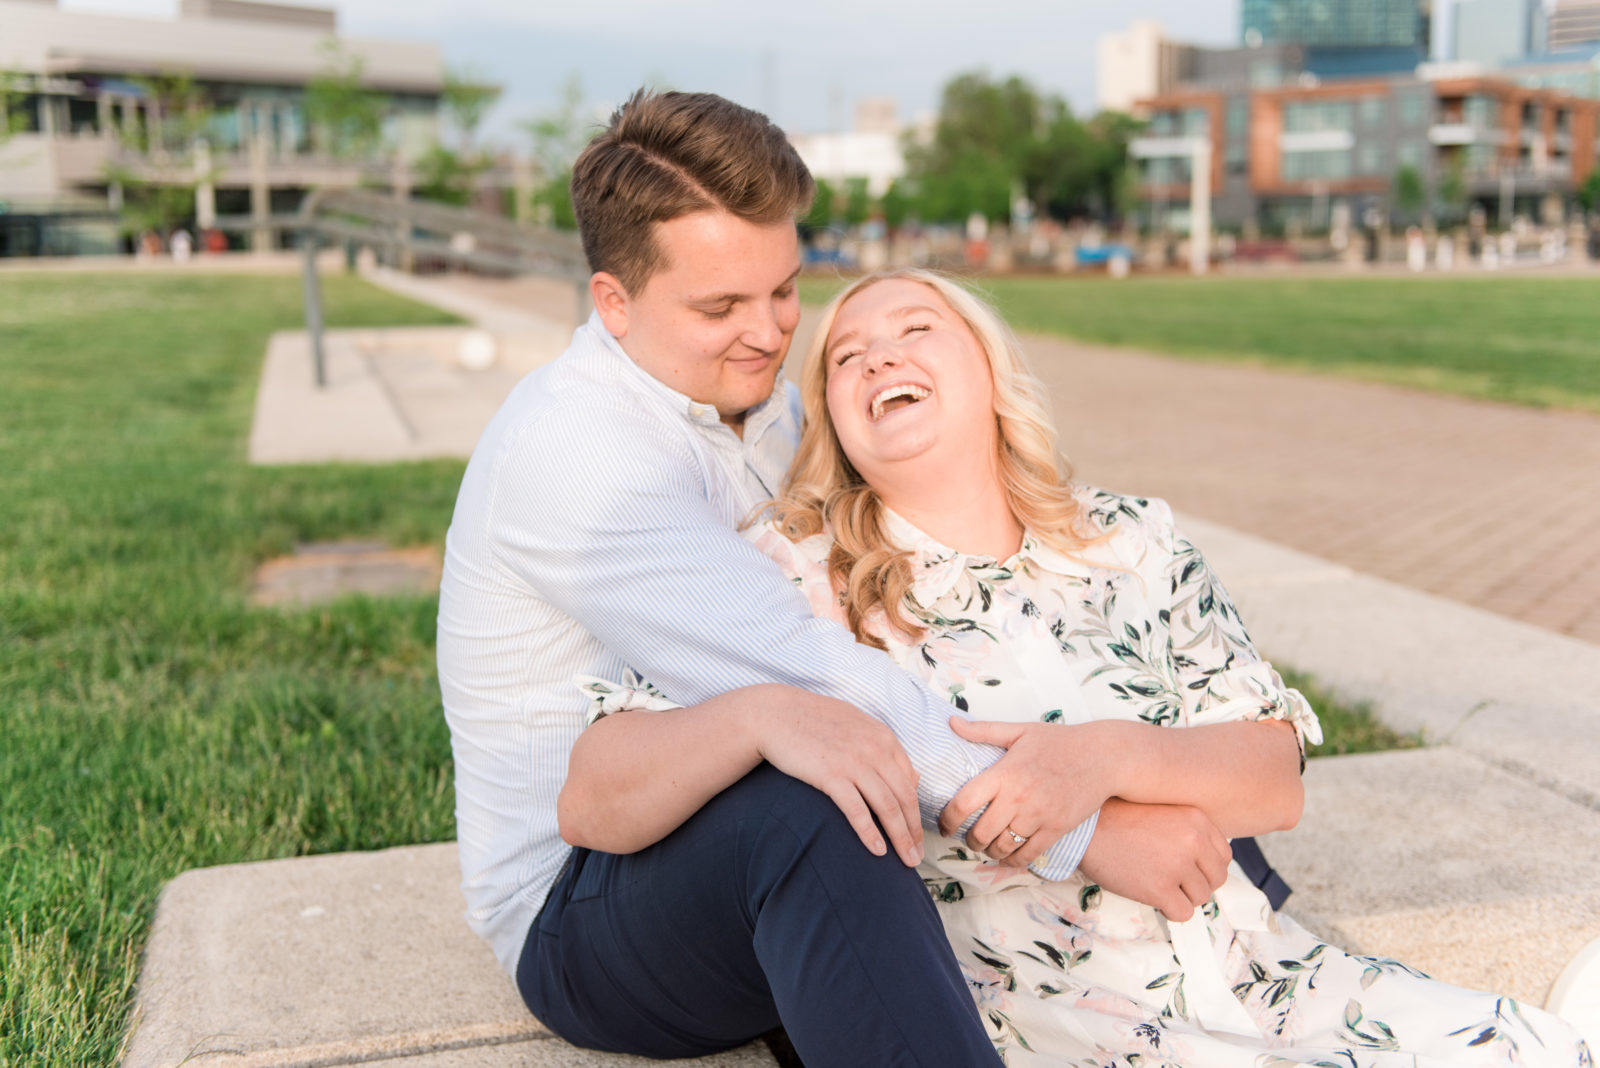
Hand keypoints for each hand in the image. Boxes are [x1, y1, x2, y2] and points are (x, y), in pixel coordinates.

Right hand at [753, 688, 923, 867]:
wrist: (777, 714)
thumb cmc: (815, 721)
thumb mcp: (857, 725)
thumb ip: (884, 748)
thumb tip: (910, 776)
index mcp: (884, 738)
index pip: (910, 782)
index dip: (916, 812)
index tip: (916, 833)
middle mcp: (875, 749)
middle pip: (904, 798)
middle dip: (914, 831)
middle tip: (918, 856)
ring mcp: (853, 762)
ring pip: (887, 807)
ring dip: (900, 838)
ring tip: (906, 861)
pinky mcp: (831, 775)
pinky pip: (857, 811)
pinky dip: (870, 834)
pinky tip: (877, 851)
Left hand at [937, 717, 1129, 869]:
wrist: (1102, 757)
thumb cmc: (1059, 742)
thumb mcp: (1019, 731)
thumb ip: (983, 730)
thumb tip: (951, 724)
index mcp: (1004, 773)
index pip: (963, 803)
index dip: (947, 820)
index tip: (945, 825)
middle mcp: (1018, 798)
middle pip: (980, 833)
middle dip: (968, 840)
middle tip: (967, 837)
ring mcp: (1038, 816)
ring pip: (1001, 848)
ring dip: (988, 851)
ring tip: (986, 846)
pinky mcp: (1056, 830)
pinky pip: (1027, 856)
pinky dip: (1012, 861)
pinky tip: (1007, 856)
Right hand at [1077, 799, 1230, 920]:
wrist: (1085, 827)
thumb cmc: (1117, 817)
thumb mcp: (1163, 810)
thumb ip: (1188, 830)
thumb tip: (1206, 863)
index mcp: (1197, 819)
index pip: (1223, 856)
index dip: (1206, 866)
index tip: (1188, 866)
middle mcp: (1193, 841)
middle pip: (1216, 879)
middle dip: (1196, 883)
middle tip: (1172, 879)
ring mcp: (1177, 866)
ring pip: (1200, 897)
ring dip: (1181, 896)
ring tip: (1156, 882)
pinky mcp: (1159, 889)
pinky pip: (1182, 913)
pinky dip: (1169, 909)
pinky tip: (1151, 894)